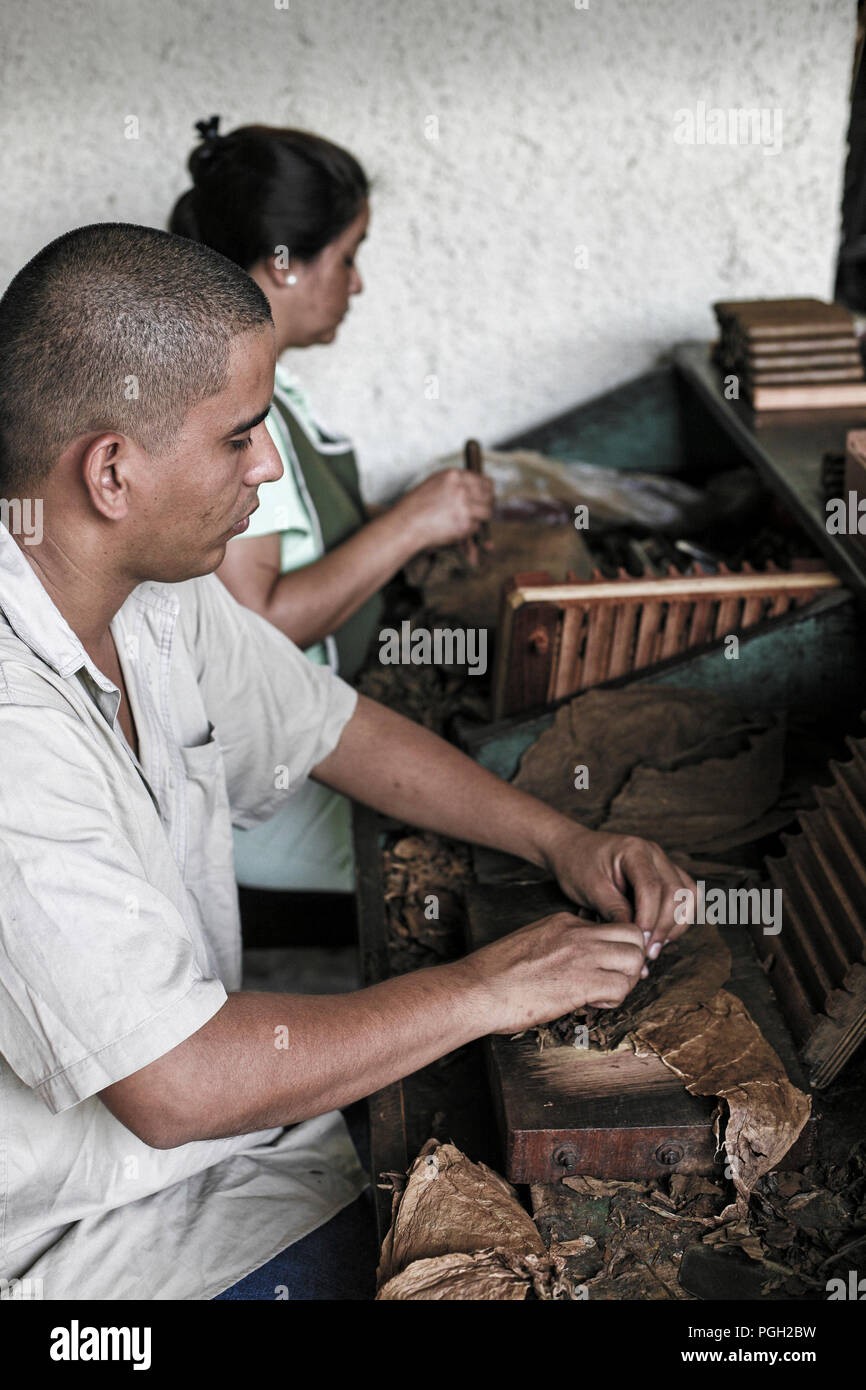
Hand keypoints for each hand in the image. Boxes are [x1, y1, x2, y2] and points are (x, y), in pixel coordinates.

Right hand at [396, 468, 493, 550]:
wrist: (406, 524)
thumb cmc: (416, 507)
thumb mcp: (435, 484)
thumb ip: (456, 484)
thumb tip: (479, 487)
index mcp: (454, 475)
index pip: (483, 481)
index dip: (487, 490)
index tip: (487, 496)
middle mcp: (461, 488)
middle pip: (489, 496)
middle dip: (487, 504)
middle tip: (481, 511)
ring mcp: (464, 506)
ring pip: (486, 513)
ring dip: (478, 518)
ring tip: (462, 520)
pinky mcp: (464, 524)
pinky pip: (476, 527)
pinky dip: (469, 530)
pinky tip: (453, 528)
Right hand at [459, 911, 646, 1033]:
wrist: (478, 989)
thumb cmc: (495, 974)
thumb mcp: (531, 942)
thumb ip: (558, 945)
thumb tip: (573, 963)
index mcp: (564, 922)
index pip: (611, 927)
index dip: (613, 950)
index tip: (601, 967)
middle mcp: (578, 933)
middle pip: (633, 936)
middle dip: (630, 961)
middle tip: (612, 980)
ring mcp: (582, 955)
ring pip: (635, 959)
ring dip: (626, 980)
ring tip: (603, 993)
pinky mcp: (582, 982)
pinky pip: (622, 987)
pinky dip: (614, 999)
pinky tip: (592, 1003)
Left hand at [543, 821, 696, 954]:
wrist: (573, 849)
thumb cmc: (578, 866)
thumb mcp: (590, 889)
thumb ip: (614, 911)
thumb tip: (636, 938)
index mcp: (634, 850)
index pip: (652, 887)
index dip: (649, 918)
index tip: (640, 942)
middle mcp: (655, 854)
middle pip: (676, 893)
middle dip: (664, 927)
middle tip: (647, 952)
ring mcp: (663, 863)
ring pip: (688, 896)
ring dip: (676, 925)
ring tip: (655, 946)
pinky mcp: (666, 875)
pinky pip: (687, 896)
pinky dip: (680, 918)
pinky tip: (661, 934)